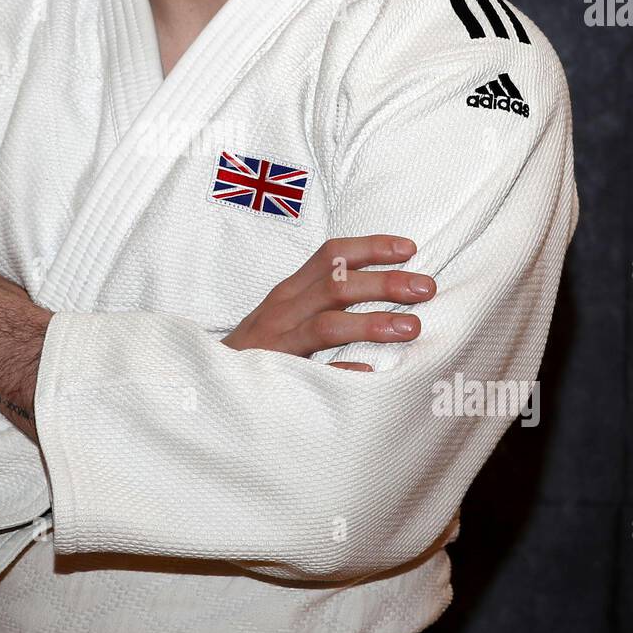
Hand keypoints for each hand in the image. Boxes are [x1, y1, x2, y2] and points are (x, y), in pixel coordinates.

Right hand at [221, 235, 434, 372]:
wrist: (206, 386)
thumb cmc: (258, 348)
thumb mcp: (285, 313)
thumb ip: (323, 298)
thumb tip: (385, 286)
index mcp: (290, 291)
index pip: (331, 255)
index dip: (371, 247)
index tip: (410, 250)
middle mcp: (283, 311)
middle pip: (337, 285)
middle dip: (385, 283)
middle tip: (426, 288)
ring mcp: (277, 344)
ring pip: (326, 325)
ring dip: (370, 324)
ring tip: (410, 328)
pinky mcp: (273, 379)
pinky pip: (310, 375)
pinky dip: (340, 372)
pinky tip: (368, 372)